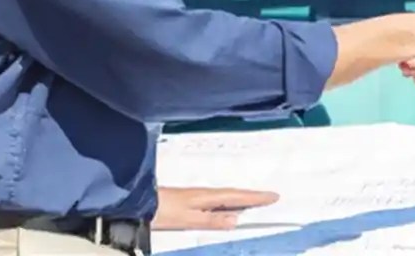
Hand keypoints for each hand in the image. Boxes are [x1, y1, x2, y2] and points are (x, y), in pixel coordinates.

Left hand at [152, 186, 278, 229]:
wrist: (140, 203)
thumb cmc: (164, 211)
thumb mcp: (189, 220)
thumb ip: (212, 221)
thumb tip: (236, 220)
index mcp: (208, 197)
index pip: (237, 197)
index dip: (256, 197)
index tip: (274, 196)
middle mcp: (206, 194)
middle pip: (234, 194)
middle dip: (252, 196)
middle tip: (270, 198)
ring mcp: (198, 196)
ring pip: (226, 197)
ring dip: (241, 199)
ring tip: (255, 202)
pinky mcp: (191, 201)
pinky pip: (218, 200)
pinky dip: (229, 202)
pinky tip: (228, 207)